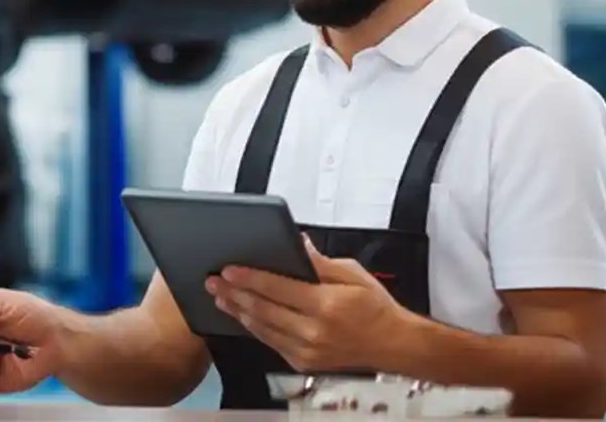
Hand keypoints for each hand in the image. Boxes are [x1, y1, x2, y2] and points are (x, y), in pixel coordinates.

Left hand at [207, 237, 409, 371]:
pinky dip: (253, 327)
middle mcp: (313, 331)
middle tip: (213, 281)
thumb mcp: (352, 274)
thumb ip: (320, 262)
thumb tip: (297, 243)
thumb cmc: (375, 307)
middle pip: (263, 310)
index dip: (250, 278)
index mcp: (326, 306)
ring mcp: (307, 351)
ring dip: (238, 311)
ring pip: (262, 329)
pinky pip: (270, 342)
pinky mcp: (302, 362)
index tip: (229, 269)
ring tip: (220, 296)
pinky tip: (242, 315)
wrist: (392, 345)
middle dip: (234, 293)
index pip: (277, 288)